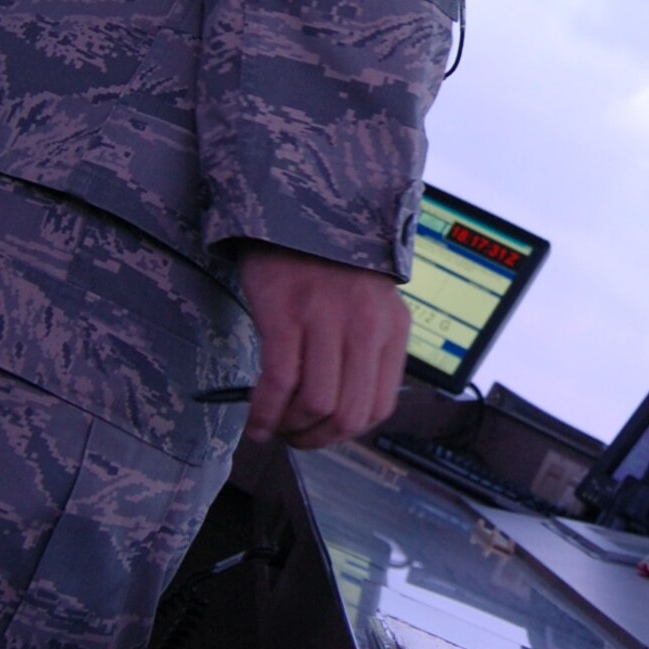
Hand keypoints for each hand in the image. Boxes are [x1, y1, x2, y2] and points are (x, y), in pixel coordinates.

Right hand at [237, 243, 409, 447]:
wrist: (295, 209)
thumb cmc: (329, 264)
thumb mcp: (369, 304)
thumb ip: (366, 350)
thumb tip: (342, 411)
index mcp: (392, 328)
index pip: (381, 407)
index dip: (348, 433)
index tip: (322, 434)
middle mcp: (366, 326)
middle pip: (349, 414)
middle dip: (317, 440)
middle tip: (293, 440)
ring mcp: (326, 320)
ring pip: (316, 405)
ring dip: (290, 429)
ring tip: (273, 428)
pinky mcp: (286, 314)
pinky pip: (278, 382)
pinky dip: (265, 412)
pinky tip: (256, 421)